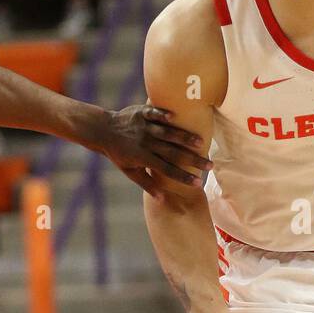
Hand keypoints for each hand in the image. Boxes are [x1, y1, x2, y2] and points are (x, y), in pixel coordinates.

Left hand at [95, 105, 211, 194]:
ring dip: (184, 137)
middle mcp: (145, 143)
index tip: (198, 183)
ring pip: (167, 132)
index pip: (167, 170)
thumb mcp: (129, 171)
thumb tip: (162, 200)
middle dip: (192, 159)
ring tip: (201, 142)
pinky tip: (176, 116)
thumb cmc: (118, 153)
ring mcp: (144, 127)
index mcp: (143, 158)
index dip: (182, 177)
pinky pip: (153, 113)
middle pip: (172, 152)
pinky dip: (163, 114)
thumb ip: (146, 184)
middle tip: (210, 165)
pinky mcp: (141, 112)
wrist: (103, 130)